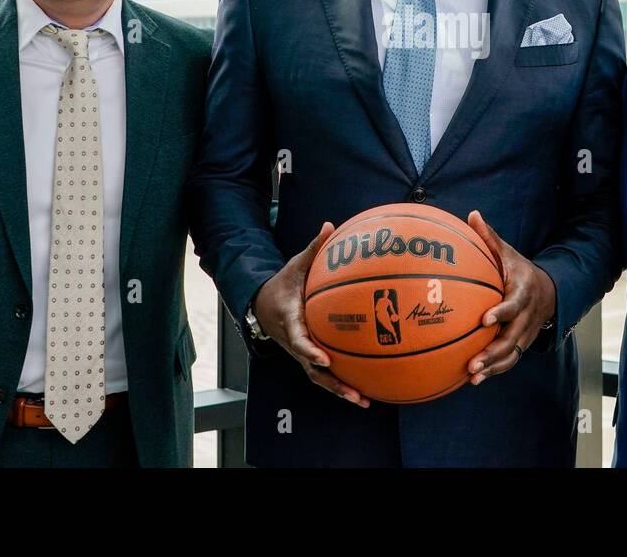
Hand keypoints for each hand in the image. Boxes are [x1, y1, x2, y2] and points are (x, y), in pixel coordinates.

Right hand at [252, 221, 370, 407]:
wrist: (262, 304)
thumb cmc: (284, 282)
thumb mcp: (295, 265)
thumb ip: (313, 249)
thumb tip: (329, 225)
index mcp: (290, 320)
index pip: (298, 338)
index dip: (310, 349)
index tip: (324, 358)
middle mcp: (294, 341)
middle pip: (311, 367)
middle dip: (332, 381)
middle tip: (353, 392)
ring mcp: (300, 352)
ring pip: (318, 377)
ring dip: (339, 390)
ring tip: (363, 401)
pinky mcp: (307, 356)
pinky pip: (323, 374)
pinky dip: (340, 384)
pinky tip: (364, 392)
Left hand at [464, 210, 556, 384]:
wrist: (549, 292)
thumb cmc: (520, 270)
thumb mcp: (509, 253)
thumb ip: (490, 238)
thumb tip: (471, 215)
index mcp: (523, 292)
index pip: (512, 305)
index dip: (500, 313)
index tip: (484, 319)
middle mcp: (526, 316)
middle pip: (511, 338)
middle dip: (492, 352)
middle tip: (472, 362)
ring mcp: (526, 333)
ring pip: (511, 354)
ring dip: (492, 367)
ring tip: (472, 376)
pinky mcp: (522, 344)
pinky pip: (509, 360)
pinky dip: (494, 370)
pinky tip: (474, 380)